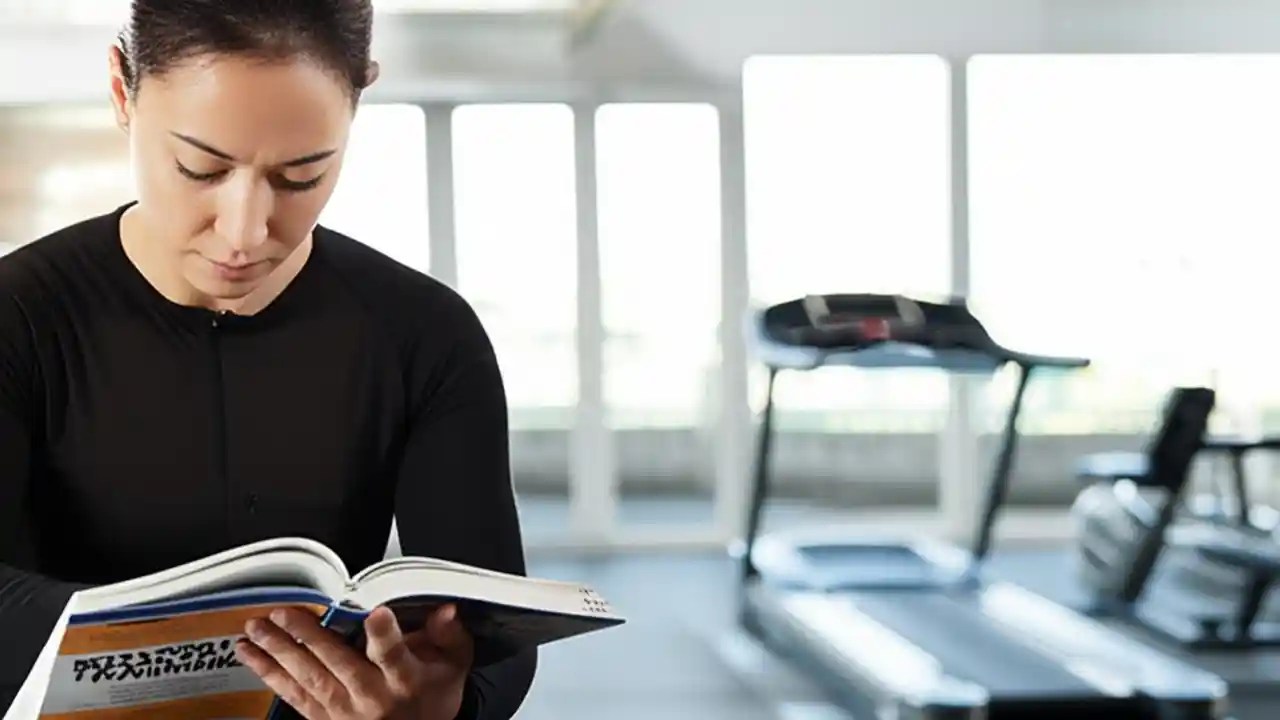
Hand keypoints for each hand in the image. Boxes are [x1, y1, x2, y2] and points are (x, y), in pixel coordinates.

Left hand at [235, 603, 474, 719]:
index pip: (394, 655)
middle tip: (284, 613)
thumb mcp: (454, 664)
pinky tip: (252, 655)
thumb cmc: (433, 696)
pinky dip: (270, 675)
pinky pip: (293, 697)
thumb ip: (450, 635)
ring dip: (279, 652)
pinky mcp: (325, 719)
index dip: (385, 635)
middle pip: (338, 664)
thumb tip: (446, 610)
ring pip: (309, 679)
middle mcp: (372, 696)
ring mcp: (345, 711)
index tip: (377, 614)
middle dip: (309, 637)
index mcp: (406, 680)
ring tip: (257, 629)